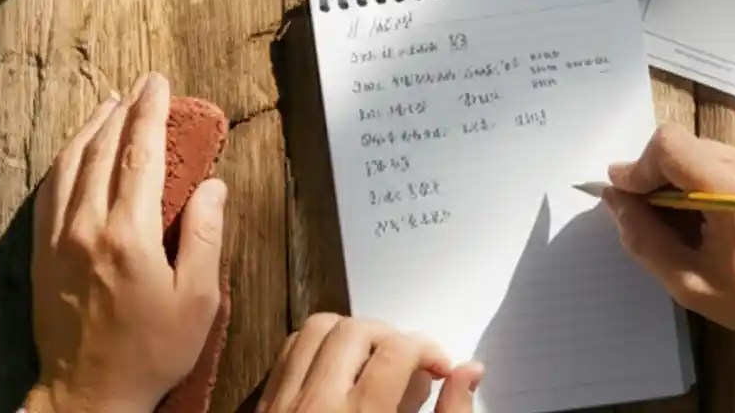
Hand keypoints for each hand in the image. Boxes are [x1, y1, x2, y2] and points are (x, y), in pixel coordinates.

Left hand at [25, 73, 226, 411]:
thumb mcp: (199, 299)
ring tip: (110, 104)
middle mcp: (86, 227)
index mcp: (128, 235)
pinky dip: (65, 161)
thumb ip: (206, 235)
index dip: (151, 114)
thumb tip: (213, 186)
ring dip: (90, 128)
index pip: (140, 155)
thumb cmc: (151, 351)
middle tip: (141, 84)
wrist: (89, 394)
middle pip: (102, 150)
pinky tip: (75, 151)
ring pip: (69, 165)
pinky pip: (49, 192)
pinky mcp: (40, 254)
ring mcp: (57, 239)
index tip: (160, 84)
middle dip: (124, 110)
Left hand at [255, 314, 483, 412]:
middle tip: (407, 363)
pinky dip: (315, 347)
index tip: (440, 368)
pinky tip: (336, 369)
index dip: (427, 350)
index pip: (397, 353)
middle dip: (390, 337)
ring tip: (371, 361)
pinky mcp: (264, 408)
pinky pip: (287, 351)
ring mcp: (283, 404)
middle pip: (356, 331)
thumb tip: (470, 371)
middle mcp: (316, 405)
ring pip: (316, 329)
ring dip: (350, 334)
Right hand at [605, 124, 734, 412]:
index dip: (639, 167)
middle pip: (684, 146)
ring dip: (681, 180)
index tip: (626, 198)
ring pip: (703, 152)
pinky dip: (705, 182)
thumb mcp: (689, 282)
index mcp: (732, 188)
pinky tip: (711, 223)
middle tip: (651, 219)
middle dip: (657, 177)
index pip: (669, 145)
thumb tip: (616, 201)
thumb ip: (644, 238)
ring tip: (684, 227)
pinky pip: (726, 162)